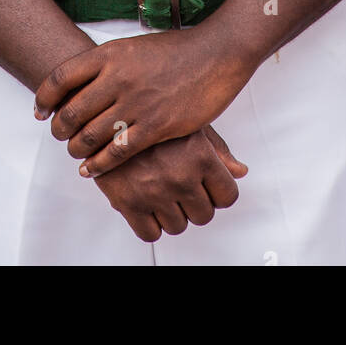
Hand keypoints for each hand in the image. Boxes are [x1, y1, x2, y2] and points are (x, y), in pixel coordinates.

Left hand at [34, 25, 249, 175]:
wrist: (216, 54)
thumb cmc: (176, 50)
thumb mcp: (133, 47)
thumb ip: (108, 64)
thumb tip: (82, 81)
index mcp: (109, 54)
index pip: (60, 78)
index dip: (43, 98)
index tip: (39, 111)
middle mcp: (117, 77)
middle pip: (70, 112)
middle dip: (59, 130)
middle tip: (59, 137)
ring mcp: (136, 102)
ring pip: (90, 135)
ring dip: (77, 150)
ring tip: (75, 155)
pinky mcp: (155, 125)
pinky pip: (117, 151)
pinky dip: (99, 164)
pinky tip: (92, 169)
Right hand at [93, 125, 247, 241]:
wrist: (105, 110)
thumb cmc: (151, 113)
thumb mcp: (190, 123)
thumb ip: (217, 150)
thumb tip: (240, 172)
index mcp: (200, 155)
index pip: (228, 196)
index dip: (218, 192)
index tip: (207, 186)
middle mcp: (180, 176)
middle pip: (204, 215)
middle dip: (195, 203)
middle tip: (181, 187)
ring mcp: (155, 191)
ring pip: (178, 226)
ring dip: (172, 213)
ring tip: (161, 190)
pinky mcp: (128, 203)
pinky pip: (150, 234)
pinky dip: (150, 224)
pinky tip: (146, 202)